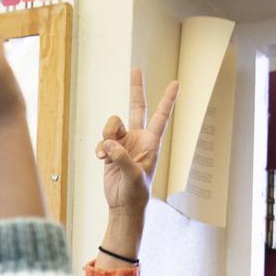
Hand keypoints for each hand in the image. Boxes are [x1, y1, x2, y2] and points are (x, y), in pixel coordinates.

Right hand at [97, 67, 178, 217]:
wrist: (123, 206)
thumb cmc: (136, 194)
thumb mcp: (133, 176)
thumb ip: (121, 158)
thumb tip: (108, 144)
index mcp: (151, 143)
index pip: (161, 117)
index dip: (168, 100)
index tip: (176, 83)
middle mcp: (138, 139)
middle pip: (136, 107)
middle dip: (136, 88)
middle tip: (136, 68)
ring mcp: (123, 143)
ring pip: (112, 125)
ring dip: (106, 136)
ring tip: (107, 154)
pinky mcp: (110, 151)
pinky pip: (101, 140)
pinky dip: (99, 148)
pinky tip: (101, 159)